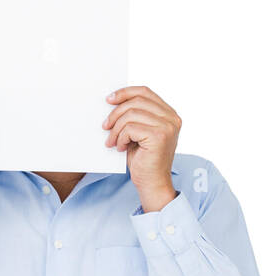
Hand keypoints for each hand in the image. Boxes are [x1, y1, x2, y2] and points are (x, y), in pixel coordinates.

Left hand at [104, 85, 180, 210]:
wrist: (153, 183)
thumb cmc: (144, 159)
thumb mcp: (140, 131)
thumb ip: (135, 114)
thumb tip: (112, 100)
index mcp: (169, 114)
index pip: (145, 92)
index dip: (125, 92)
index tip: (109, 99)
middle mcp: (172, 118)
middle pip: (137, 101)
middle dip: (116, 112)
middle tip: (105, 125)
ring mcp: (167, 127)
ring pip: (131, 114)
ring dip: (116, 128)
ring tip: (112, 141)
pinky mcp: (159, 136)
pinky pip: (130, 128)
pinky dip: (120, 138)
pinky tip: (120, 148)